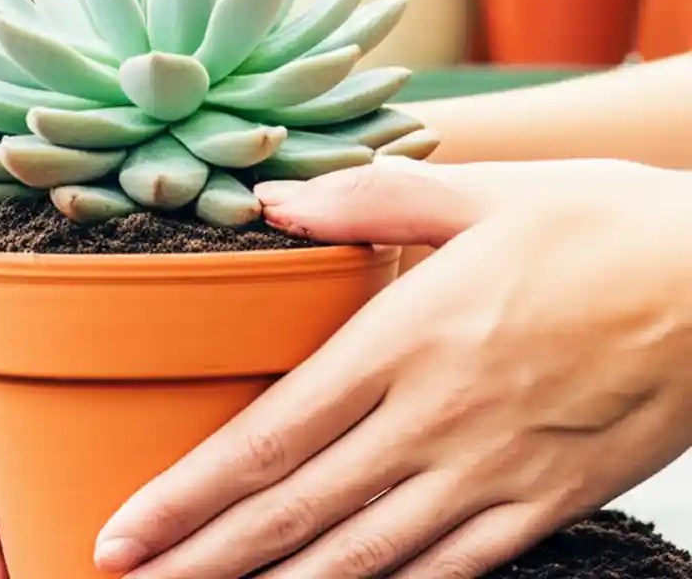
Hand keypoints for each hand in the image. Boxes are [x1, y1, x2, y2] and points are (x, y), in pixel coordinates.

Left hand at [94, 158, 691, 577]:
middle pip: (294, 510)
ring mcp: (490, 473)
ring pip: (360, 557)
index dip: (187, 494)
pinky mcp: (546, 506)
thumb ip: (369, 200)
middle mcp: (435, 418)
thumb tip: (274, 200)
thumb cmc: (609, 226)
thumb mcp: (487, 192)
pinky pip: (450, 571)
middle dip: (202, 559)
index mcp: (406, 339)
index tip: (124, 532)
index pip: (268, 437)